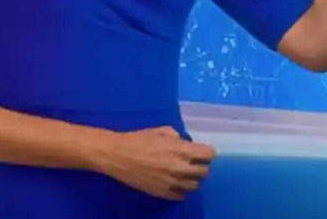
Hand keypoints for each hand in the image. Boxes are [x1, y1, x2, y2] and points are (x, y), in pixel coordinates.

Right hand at [88, 126, 215, 200]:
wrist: (118, 155)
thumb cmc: (140, 139)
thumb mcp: (163, 131)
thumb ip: (179, 138)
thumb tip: (185, 143)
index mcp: (183, 150)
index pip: (209, 155)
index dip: (206, 153)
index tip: (201, 152)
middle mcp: (181, 167)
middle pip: (205, 172)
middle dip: (201, 166)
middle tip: (193, 163)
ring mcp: (171, 182)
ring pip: (194, 186)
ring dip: (192, 179)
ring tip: (184, 174)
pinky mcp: (161, 192)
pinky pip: (180, 196)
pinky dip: (180, 191)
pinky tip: (175, 184)